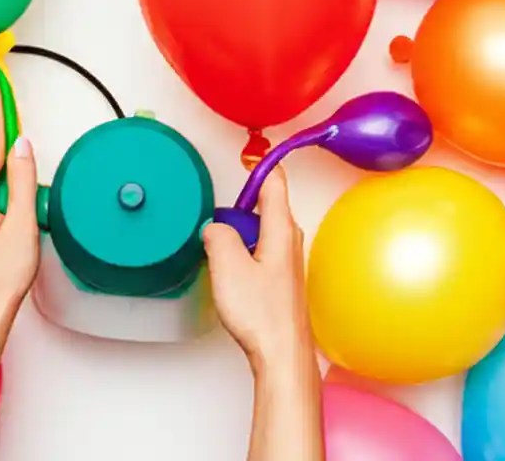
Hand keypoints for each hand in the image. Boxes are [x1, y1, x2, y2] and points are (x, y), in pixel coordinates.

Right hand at [203, 169, 313, 370]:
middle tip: (219, 223)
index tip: (249, 151)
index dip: (261, 163)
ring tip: (221, 258)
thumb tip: (215, 228)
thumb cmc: (263, 315)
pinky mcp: (280, 280)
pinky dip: (242, 255)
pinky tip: (230, 277)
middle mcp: (289, 241)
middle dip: (239, 208)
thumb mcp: (228, 266)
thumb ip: (218, 235)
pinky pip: (258, 252)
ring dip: (238, 236)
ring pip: (260, 232)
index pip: (275, 182)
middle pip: (265, 206)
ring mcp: (287, 261)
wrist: (282, 354)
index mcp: (281, 229)